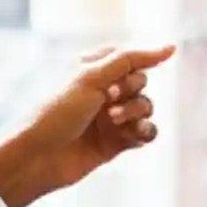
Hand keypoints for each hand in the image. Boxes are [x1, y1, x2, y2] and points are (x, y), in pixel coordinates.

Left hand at [0, 44, 175, 206]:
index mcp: (93, 69)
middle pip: (141, 81)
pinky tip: (134, 135)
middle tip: (108, 101)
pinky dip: (144, 131)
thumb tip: (170, 47)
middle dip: (131, 90)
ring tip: (113, 122)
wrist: (36, 159)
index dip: (133, 65)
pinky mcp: (117, 142)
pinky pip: (146, 131)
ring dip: (135, 111)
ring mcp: (111, 117)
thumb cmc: (56, 112)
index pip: (131, 57)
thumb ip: (131, 58)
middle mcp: (104, 91)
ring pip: (146, 106)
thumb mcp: (91, 76)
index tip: (119, 76)